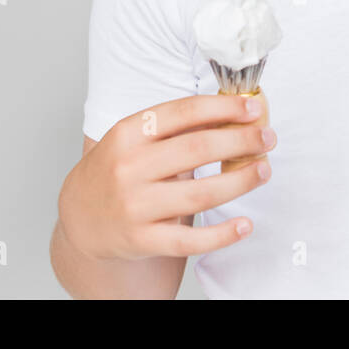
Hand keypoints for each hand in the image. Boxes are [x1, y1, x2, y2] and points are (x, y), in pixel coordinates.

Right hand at [58, 92, 274, 260]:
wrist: (80, 218)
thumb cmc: (118, 170)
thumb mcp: (135, 139)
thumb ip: (177, 127)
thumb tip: (234, 112)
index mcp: (128, 133)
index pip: (184, 112)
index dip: (224, 108)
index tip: (253, 109)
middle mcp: (128, 168)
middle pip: (198, 149)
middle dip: (241, 142)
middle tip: (267, 138)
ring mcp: (134, 206)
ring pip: (201, 193)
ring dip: (241, 181)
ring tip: (264, 171)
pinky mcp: (141, 240)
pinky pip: (189, 240)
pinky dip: (222, 234)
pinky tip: (244, 224)